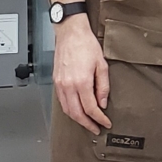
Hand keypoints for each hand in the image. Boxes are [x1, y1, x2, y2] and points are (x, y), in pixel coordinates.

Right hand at [53, 15, 110, 133]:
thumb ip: (103, 86)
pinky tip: (76, 111)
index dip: (99, 119)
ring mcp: (60, 84)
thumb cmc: (86, 45)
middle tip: (96, 129)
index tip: (105, 123)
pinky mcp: (56, 82)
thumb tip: (102, 102)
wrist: (71, 33)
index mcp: (82, 82)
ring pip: (67, 110)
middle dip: (87, 124)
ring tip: (87, 123)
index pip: (91, 108)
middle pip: (77, 113)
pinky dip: (69, 110)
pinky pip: (61, 102)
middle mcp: (68, 85)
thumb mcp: (102, 65)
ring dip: (77, 119)